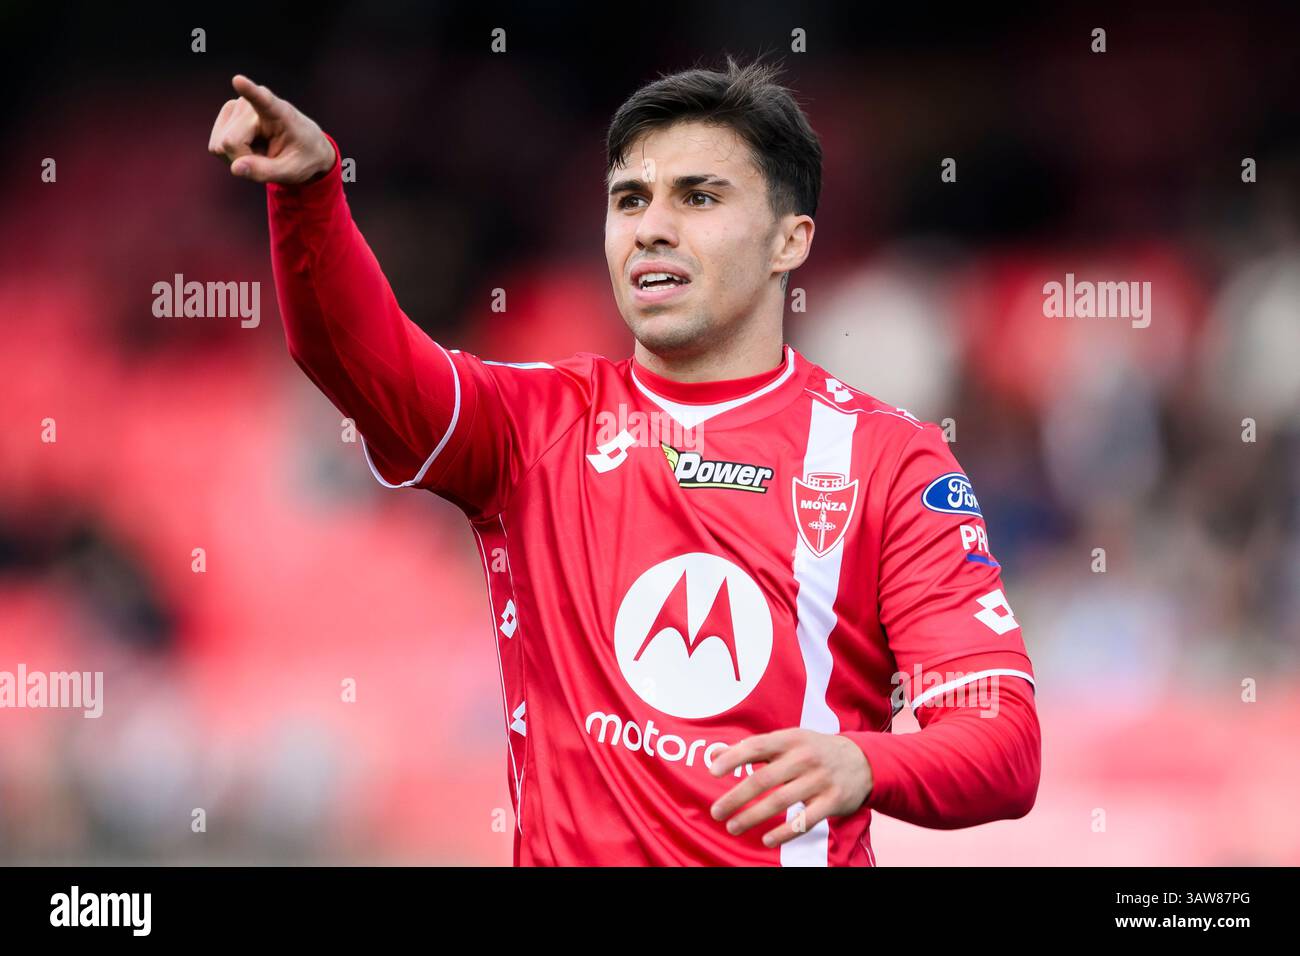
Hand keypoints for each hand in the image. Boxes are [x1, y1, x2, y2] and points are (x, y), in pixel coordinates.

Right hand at [207, 74, 335, 183]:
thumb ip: (265, 171)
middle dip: (244, 159)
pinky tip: (249, 148)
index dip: (249, 91)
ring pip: (219, 146)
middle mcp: (252, 104)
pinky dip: (231, 155)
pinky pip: (215, 146)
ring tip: (260, 151)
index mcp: (279, 112)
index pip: (262, 100)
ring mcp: (235, 106)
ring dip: (238, 158)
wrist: (303, 145)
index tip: (238, 80)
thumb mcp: (291, 171)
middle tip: (267, 158)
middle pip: (230, 142)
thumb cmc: (302, 157)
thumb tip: (235, 168)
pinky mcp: (226, 114)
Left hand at [708, 729, 872, 847]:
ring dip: (753, 817)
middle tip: (716, 811)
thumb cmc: (813, 750)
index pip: (756, 746)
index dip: (733, 758)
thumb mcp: (787, 741)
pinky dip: (784, 832)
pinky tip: (766, 839)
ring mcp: (819, 780)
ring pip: (780, 802)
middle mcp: (804, 758)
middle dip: (736, 797)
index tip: (712, 772)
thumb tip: (714, 756)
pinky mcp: (832, 801)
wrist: (861, 760)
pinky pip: (804, 821)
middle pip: (764, 779)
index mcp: (790, 739)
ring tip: (733, 826)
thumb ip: (752, 749)